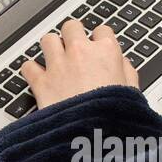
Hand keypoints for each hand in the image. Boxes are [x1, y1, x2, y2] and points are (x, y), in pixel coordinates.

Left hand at [21, 19, 139, 108]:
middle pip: (71, 27)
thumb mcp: (132, 92)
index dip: (100, 39)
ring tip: (55, 59)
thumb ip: (127, 73)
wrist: (91, 134)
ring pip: (48, 40)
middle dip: (72, 35)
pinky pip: (28, 66)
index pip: (102, 30)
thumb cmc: (114, 116)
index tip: (98, 47)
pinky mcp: (41, 82)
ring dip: (51, 47)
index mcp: (106, 52)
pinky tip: (37, 76)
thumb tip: (124, 64)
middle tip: (73, 48)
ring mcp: (58, 65)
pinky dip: (31, 70)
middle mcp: (80, 52)